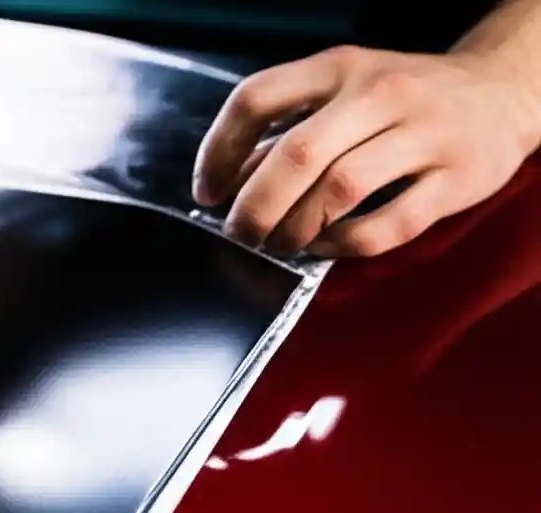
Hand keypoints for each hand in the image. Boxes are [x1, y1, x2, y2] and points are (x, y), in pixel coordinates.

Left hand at [193, 45, 540, 256]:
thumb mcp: (341, 94)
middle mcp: (380, 93)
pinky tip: (326, 246)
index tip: (208, 192)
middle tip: (240, 234)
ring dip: (296, 228)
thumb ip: (285, 131)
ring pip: (339, 189)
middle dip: (255, 206)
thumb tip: (228, 183)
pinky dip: (344, 244)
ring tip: (282, 243)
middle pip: (296, 154)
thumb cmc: (403, 101)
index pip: (256, 98)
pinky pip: (387, 224)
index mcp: (339, 67)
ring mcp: (423, 134)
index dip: (219, 152)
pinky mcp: (456, 179)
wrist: (502, 93)